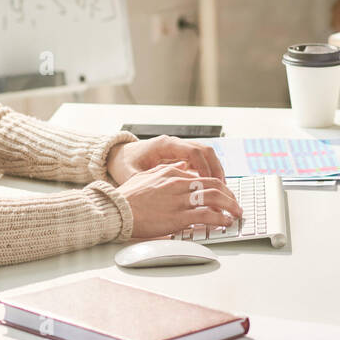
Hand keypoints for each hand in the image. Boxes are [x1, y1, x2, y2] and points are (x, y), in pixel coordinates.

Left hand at [106, 135, 224, 184]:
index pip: (193, 152)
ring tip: (221, 188)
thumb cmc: (123, 163)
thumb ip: (146, 182)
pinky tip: (210, 186)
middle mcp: (174, 144)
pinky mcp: (179, 155)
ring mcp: (178, 148)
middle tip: (223, 187)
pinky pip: (199, 160)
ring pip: (205, 154)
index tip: (211, 184)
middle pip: (204, 150)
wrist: (117, 155)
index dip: (205, 168)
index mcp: (164, 145)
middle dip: (216, 168)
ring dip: (214, 170)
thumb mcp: (132, 174)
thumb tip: (159, 195)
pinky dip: (207, 171)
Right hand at [114, 163, 242, 239]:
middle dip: (230, 195)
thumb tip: (183, 165)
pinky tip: (225, 222)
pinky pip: (206, 216)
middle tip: (236, 204)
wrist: (116, 210)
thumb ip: (168, 169)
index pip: (204, 177)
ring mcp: (180, 200)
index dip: (219, 186)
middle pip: (214, 186)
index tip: (225, 194)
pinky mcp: (178, 217)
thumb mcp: (148, 175)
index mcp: (173, 174)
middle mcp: (179, 184)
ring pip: (214, 199)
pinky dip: (220, 219)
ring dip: (230, 207)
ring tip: (236, 214)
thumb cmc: (128, 196)